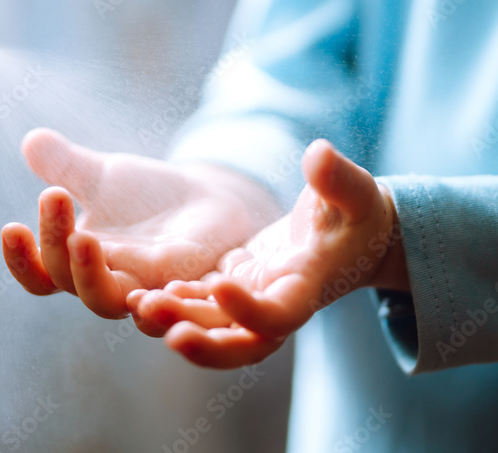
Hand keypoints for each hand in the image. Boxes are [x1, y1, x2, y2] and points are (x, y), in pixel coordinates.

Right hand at [0, 129, 282, 321]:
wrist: (206, 201)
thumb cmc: (146, 195)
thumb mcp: (103, 175)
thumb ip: (66, 166)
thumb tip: (31, 140)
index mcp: (78, 262)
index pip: (39, 274)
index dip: (21, 259)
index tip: (10, 227)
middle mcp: (107, 282)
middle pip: (69, 283)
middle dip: (55, 244)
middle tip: (53, 196)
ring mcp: (145, 288)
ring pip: (109, 301)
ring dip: (91, 276)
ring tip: (83, 239)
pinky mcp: (185, 285)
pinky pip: (167, 304)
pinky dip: (155, 300)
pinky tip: (145, 284)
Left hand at [129, 139, 407, 368]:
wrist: (352, 235)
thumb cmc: (356, 211)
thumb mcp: (354, 192)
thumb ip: (337, 178)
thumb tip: (318, 154)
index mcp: (308, 287)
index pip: (280, 314)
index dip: (250, 309)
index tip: (219, 285)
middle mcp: (278, 305)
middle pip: (241, 343)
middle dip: (205, 342)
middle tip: (166, 329)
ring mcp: (254, 301)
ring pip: (214, 328)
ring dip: (179, 322)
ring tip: (141, 305)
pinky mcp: (236, 288)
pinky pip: (202, 307)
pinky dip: (177, 304)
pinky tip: (143, 292)